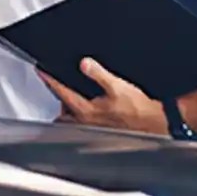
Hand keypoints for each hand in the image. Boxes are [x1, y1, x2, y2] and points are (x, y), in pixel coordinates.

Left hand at [39, 58, 168, 135]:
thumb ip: (98, 74)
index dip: (49, 80)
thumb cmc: (138, 109)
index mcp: (85, 111)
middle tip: (57, 87)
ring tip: (71, 100)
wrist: (155, 123)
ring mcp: (92, 129)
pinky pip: (82, 125)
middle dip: (58, 101)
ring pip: (71, 122)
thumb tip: (84, 64)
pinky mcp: (101, 132)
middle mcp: (85, 122)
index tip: (41, 71)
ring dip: (68, 112)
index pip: (61, 92)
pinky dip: (80, 118)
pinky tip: (89, 111)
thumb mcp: (117, 86)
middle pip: (61, 112)